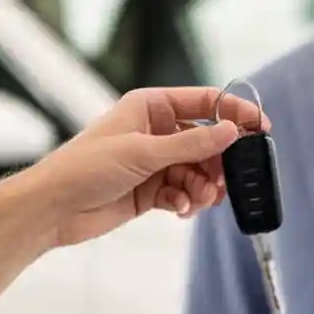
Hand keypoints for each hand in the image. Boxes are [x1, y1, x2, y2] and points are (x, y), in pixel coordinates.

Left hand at [8, 87, 268, 246]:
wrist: (52, 209)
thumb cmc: (85, 168)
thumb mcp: (143, 152)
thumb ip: (192, 144)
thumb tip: (231, 131)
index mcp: (151, 106)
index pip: (205, 102)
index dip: (234, 112)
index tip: (261, 127)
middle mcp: (156, 131)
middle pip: (206, 141)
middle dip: (218, 162)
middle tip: (226, 180)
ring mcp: (155, 161)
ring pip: (198, 170)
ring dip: (203, 187)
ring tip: (197, 200)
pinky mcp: (152, 190)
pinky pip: (184, 192)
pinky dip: (187, 202)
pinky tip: (180, 210)